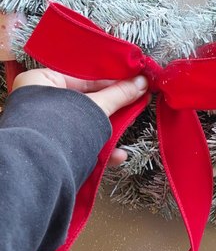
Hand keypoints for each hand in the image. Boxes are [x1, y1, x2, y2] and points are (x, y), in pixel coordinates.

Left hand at [12, 68, 147, 166]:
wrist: (38, 173)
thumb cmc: (57, 131)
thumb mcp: (95, 107)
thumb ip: (119, 95)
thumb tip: (141, 82)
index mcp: (41, 81)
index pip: (83, 76)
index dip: (111, 78)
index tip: (132, 79)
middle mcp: (39, 103)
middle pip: (85, 101)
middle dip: (113, 105)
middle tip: (136, 98)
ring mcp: (46, 128)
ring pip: (85, 124)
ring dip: (109, 128)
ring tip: (129, 123)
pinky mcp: (55, 150)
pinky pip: (79, 143)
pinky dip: (99, 150)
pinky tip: (117, 155)